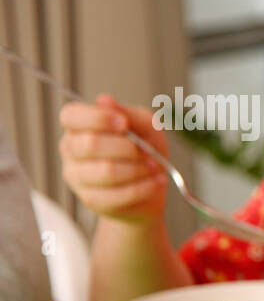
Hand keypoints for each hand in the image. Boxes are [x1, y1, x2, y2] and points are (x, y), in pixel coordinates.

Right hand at [60, 93, 169, 221]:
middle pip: (91, 144)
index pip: (71, 116)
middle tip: (148, 152)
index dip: (98, 118)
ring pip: (107, 171)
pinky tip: (155, 182)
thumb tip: (104, 100)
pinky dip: (145, 187)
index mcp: (79, 126)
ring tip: (154, 168)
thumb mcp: (145, 126)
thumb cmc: (144, 151)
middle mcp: (71, 150)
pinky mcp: (92, 200)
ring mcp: (78, 177)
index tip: (124, 124)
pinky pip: (119, 194)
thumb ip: (128, 113)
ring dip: (139, 169)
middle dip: (127, 148)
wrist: (150, 188)